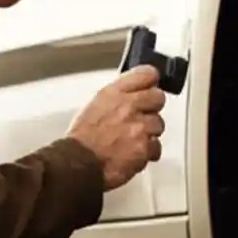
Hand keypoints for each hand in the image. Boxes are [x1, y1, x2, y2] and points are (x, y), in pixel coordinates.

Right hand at [66, 65, 166, 190]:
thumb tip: (133, 93)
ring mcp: (139, 126)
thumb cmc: (82, 139)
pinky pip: (156, 147)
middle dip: (152, 108)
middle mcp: (129, 106)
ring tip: (132, 140)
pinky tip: (133, 153)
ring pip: (159, 124)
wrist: (79, 164)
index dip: (150, 81)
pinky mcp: (145, 147)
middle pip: (159, 97)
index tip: (150, 86)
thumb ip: (117, 97)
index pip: (147, 74)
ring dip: (149, 133)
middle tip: (142, 117)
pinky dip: (147, 152)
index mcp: (114, 93)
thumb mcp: (95, 105)